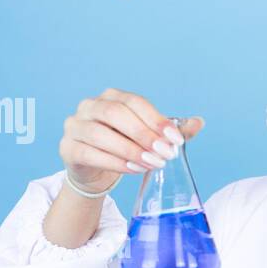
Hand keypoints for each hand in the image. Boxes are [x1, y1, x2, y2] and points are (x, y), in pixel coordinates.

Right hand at [61, 88, 204, 192]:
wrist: (96, 170)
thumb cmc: (124, 146)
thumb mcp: (148, 137)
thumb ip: (171, 130)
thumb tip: (199, 122)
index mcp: (110, 97)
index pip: (133, 101)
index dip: (155, 119)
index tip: (175, 139)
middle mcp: (89, 106)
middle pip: (114, 114)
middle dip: (143, 134)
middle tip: (165, 153)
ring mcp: (74, 126)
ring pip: (100, 134)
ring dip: (130, 150)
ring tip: (152, 163)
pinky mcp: (67, 148)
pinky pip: (90, 153)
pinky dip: (114, 162)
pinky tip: (134, 169)